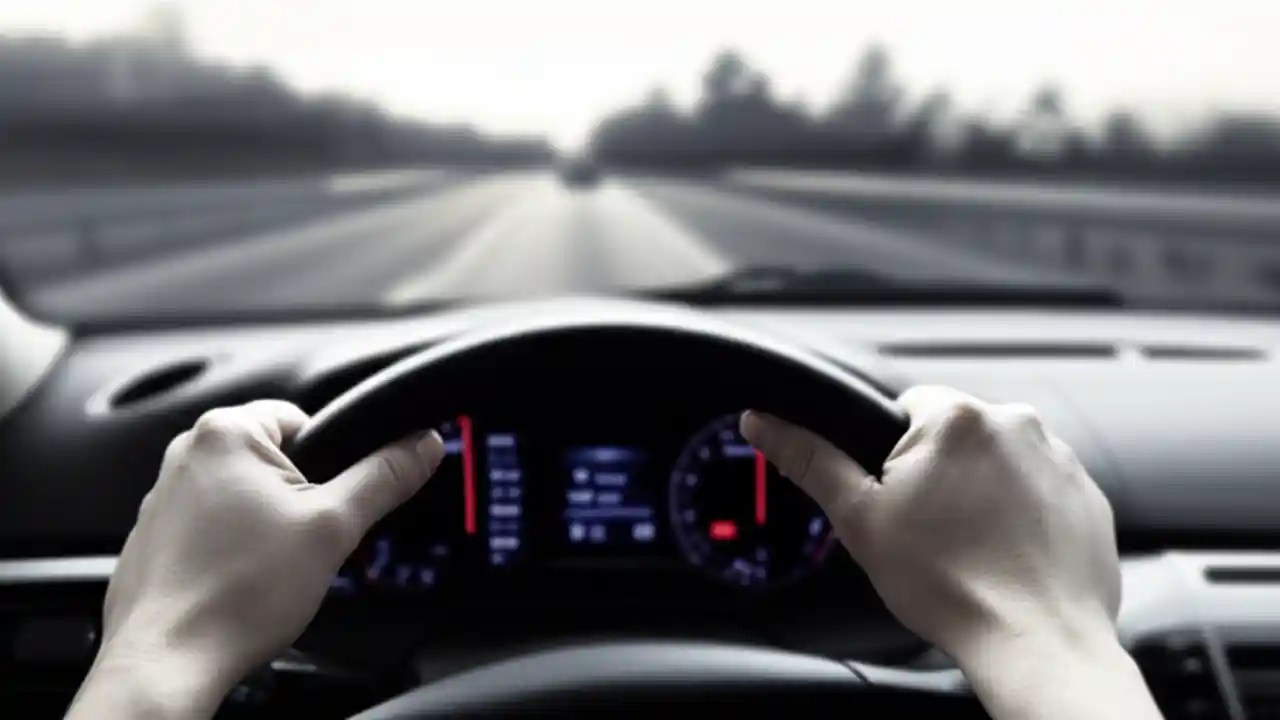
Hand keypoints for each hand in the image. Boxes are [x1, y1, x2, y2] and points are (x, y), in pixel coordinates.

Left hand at [67, 400, 443, 718]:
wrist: (169, 662)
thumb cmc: (238, 594)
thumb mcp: (333, 527)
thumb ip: (384, 478)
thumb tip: (423, 444)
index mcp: (226, 432)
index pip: (304, 418)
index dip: (332, 463)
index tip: (331, 503)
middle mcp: (185, 454)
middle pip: (275, 460)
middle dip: (298, 499)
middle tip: (303, 542)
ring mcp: (162, 497)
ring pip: (243, 497)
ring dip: (265, 525)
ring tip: (268, 568)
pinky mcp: (153, 537)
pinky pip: (211, 528)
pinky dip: (232, 550)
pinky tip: (240, 583)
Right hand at [741, 386, 1160, 719]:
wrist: (1036, 644)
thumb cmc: (950, 587)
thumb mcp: (860, 520)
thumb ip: (810, 461)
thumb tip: (761, 422)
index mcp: (956, 418)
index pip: (909, 407)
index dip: (894, 456)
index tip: (900, 498)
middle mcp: (1018, 424)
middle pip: (957, 435)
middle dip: (941, 473)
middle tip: (932, 530)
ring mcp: (1061, 460)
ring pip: (1001, 463)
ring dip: (984, 492)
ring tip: (973, 549)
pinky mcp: (1089, 496)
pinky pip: (1042, 492)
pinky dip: (1024, 516)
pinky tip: (1008, 556)